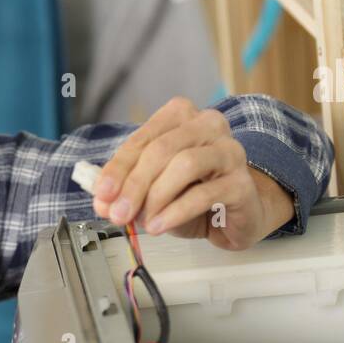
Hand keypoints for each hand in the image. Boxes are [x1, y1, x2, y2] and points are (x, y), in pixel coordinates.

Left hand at [92, 97, 295, 250]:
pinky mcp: (241, 182)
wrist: (238, 212)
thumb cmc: (194, 193)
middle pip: (161, 149)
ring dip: (156, 197)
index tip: (102, 195)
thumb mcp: (153, 189)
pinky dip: (175, 212)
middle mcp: (208, 125)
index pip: (142, 139)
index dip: (118, 168)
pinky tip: (159, 225)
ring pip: (184, 164)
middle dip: (134, 185)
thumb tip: (103, 202)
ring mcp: (229, 151)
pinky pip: (203, 194)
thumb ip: (127, 190)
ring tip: (143, 221)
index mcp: (181, 116)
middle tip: (118, 214)